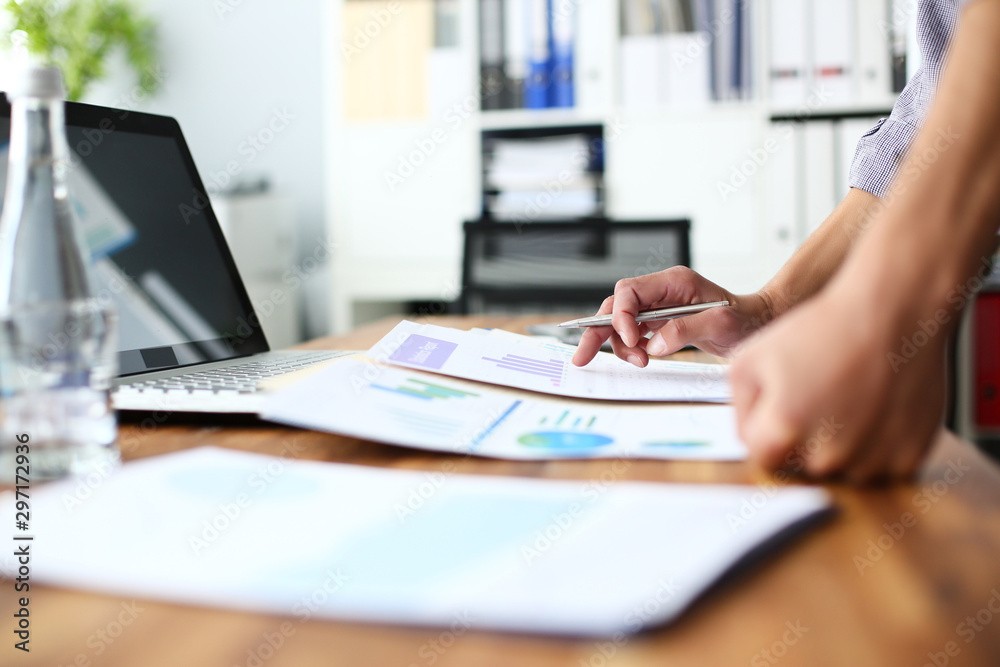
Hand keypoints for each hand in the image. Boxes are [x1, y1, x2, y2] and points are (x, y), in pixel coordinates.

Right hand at [571, 266, 775, 366]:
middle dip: (599, 330)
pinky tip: (642, 357)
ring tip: (640, 362)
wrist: (757, 326)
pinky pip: (631, 333)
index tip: (632, 341)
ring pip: (620, 321)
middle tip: (583, 355)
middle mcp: (661, 291)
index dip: (621, 315)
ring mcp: (657, 306)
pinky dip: (630, 348)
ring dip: (620, 345)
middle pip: (616, 305)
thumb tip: (655, 344)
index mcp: (674, 282)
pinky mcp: (658, 322)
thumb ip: (687, 330)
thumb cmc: (745, 319)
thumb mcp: (721, 324)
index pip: (630, 291)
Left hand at [731, 284, 947, 482]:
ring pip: (843, 468)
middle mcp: (828, 456)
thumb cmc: (824, 329)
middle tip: (818, 394)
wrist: (893, 312)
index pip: (762, 456)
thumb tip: (750, 435)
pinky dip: (876, 444)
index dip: (767, 429)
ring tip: (848, 398)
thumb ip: (741, 407)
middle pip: (802, 465)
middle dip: (802, 438)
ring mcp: (871, 461)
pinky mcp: (908, 457)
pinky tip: (875, 407)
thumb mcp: (750, 358)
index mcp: (785, 430)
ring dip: (841, 444)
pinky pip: (880, 464)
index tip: (782, 405)